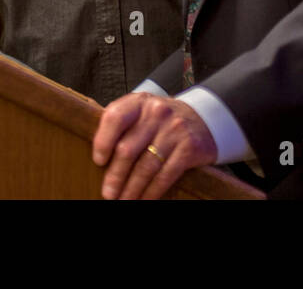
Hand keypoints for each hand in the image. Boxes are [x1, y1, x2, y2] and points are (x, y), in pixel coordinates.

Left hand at [91, 92, 216, 198]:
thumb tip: (100, 160)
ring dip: (132, 189)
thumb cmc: (162, 120)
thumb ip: (123, 127)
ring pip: (146, 166)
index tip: (98, 162)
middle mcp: (156, 112)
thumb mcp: (143, 112)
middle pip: (128, 149)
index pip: (114, 117)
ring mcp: (174, 129)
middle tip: (108, 194)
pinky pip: (165, 175)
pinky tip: (144, 200)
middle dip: (115, 176)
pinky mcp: (189, 147)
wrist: (203, 118)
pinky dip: (152, 191)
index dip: (103, 141)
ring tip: (123, 201)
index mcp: (139, 102)